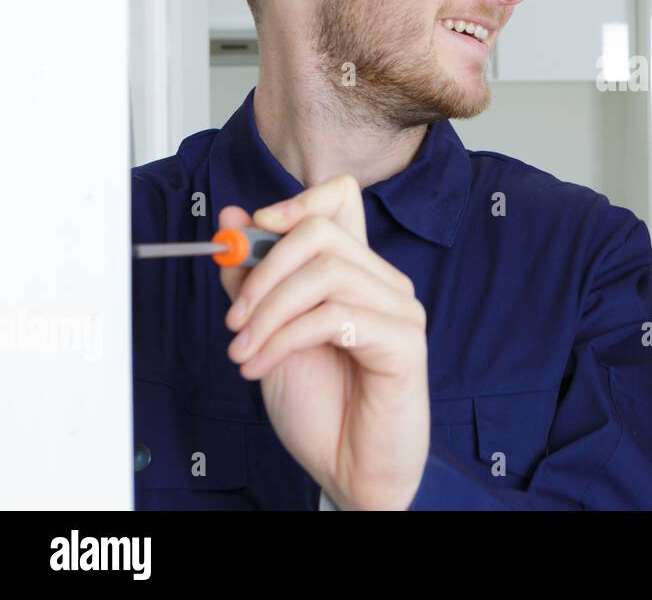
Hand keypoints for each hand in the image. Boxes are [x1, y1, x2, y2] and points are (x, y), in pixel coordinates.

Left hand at [218, 174, 429, 509]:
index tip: (251, 232)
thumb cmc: (320, 406)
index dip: (295, 201)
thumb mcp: (268, 334)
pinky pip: (335, 318)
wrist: (348, 469)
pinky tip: (264, 366)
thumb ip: (253, 281)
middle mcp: (384, 282)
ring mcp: (400, 309)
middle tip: (234, 317)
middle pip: (322, 230)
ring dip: (267, 313)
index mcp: (356, 272)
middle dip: (262, 269)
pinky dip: (284, 339)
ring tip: (243, 352)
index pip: (341, 198)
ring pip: (325, 273)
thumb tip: (231, 219)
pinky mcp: (404, 342)